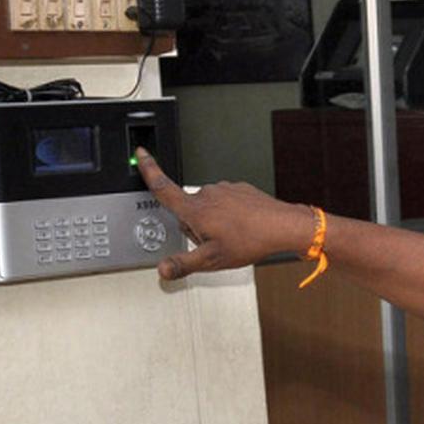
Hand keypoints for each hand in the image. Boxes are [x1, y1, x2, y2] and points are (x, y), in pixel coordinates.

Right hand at [135, 147, 314, 279]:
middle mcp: (208, 193)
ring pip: (207, 208)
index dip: (149, 170)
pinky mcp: (240, 189)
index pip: (163, 187)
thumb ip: (184, 264)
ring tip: (231, 236)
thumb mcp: (212, 259)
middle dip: (195, 226)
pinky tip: (241, 227)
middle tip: (214, 241)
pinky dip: (229, 215)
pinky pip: (225, 203)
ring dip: (213, 222)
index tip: (140, 154)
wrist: (283, 226)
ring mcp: (225, 189)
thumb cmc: (251, 240)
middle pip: (187, 209)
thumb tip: (163, 269)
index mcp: (195, 209)